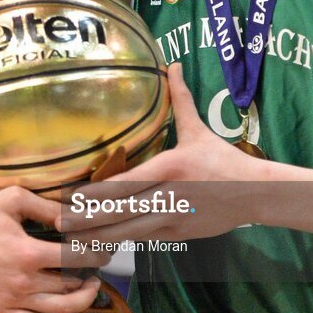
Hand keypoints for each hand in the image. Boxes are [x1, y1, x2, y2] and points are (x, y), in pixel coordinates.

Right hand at [0, 186, 108, 312]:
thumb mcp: (13, 199)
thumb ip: (46, 207)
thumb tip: (73, 215)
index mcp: (28, 252)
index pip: (75, 258)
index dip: (95, 254)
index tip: (103, 248)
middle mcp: (23, 281)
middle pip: (71, 288)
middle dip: (91, 277)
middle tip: (98, 266)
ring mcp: (13, 300)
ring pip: (59, 310)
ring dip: (82, 302)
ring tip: (91, 288)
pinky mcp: (3, 310)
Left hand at [58, 63, 266, 242]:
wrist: (254, 193)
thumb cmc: (222, 160)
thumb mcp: (198, 130)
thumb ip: (180, 99)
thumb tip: (172, 65)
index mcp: (170, 167)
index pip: (125, 184)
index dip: (95, 195)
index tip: (70, 197)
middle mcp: (169, 195)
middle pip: (121, 213)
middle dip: (87, 221)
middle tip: (58, 223)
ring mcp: (173, 219)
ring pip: (129, 233)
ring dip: (99, 238)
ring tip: (72, 240)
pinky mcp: (178, 234)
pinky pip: (144, 240)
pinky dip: (121, 244)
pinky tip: (101, 247)